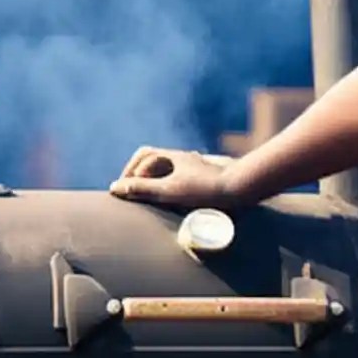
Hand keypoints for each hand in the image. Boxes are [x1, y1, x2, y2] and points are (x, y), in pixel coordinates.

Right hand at [109, 146, 237, 208]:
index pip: (144, 154)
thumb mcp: (169, 190)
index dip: (130, 169)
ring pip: (170, 170)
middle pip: (156, 160)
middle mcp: (185, 159)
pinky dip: (172, 187)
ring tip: (148, 199)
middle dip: (141, 174)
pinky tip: (174, 202)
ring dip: (156, 181)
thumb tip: (115, 188)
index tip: (122, 187)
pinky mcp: (207, 179)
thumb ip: (142, 189)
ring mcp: (197, 168)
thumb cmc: (206, 190)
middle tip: (131, 193)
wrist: (242, 189)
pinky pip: (184, 179)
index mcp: (174, 157)